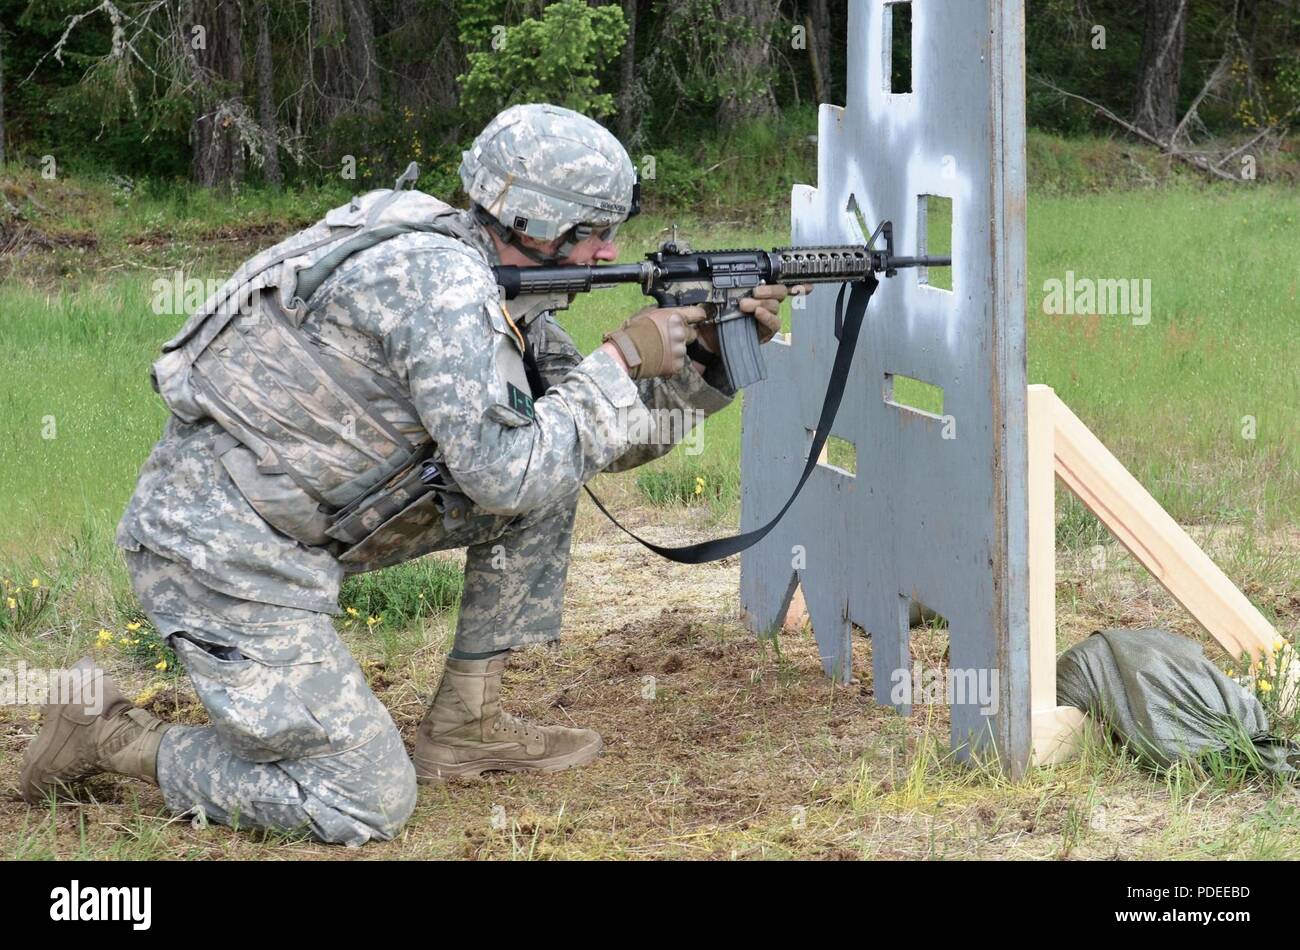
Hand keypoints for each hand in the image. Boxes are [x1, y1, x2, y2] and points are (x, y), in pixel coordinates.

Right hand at [602, 305, 707, 379]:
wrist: (627, 352)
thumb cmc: (634, 331)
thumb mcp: (648, 312)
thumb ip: (664, 313)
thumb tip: (668, 312)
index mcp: (676, 317)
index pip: (698, 314)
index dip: (698, 316)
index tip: (699, 318)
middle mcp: (681, 333)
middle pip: (692, 333)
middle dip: (683, 335)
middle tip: (667, 337)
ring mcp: (680, 350)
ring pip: (683, 349)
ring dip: (675, 350)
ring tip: (658, 350)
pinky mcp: (676, 365)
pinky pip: (677, 363)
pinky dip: (670, 362)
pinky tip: (658, 359)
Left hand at [694, 284, 812, 352]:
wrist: (707, 339)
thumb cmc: (712, 317)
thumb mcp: (714, 299)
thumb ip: (718, 291)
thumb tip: (716, 284)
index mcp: (755, 291)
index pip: (776, 281)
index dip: (794, 280)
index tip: (805, 279)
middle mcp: (764, 302)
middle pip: (779, 291)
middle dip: (769, 289)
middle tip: (755, 291)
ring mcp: (766, 317)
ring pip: (774, 305)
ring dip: (762, 303)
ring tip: (745, 305)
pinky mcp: (766, 332)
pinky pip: (773, 323)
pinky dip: (766, 317)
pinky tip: (758, 313)